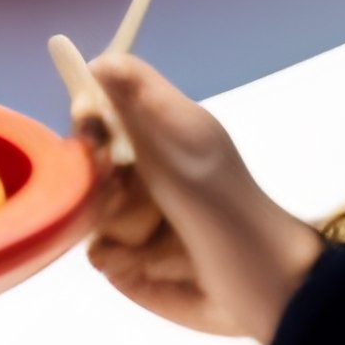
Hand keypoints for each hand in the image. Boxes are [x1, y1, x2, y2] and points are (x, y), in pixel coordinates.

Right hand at [82, 53, 323, 344]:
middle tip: (130, 189)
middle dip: (100, 180)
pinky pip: (98, 254)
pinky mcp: (126, 263)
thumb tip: (99, 59)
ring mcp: (128, 220)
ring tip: (162, 236)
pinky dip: (125, 260)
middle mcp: (135, 175)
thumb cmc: (230, 208)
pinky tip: (156, 264)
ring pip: (85, 214)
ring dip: (122, 225)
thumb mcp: (188, 141)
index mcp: (153, 136)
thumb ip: (141, 100)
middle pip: (81, 165)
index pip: (96, 113)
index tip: (91, 128)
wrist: (263, 285)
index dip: (87, 120)